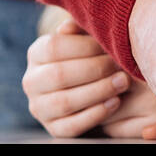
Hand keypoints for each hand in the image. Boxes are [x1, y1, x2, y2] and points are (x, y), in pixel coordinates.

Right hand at [23, 17, 132, 137]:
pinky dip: (95, 114)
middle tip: (122, 66)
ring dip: (98, 91)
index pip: (54, 47)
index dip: (86, 46)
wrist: (89, 86)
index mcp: (36, 53)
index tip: (112, 45)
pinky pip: (71, 127)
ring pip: (64, 102)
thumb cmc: (90, 54)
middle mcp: (31, 81)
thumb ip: (82, 29)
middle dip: (95, 69)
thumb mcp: (85, 38)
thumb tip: (70, 26)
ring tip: (123, 82)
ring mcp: (39, 107)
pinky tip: (115, 102)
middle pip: (59, 75)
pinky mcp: (52, 128)